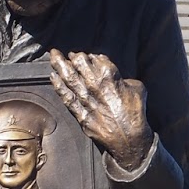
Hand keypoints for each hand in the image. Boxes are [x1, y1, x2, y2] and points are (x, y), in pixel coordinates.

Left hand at [49, 50, 152, 169]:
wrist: (129, 136)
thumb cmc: (135, 111)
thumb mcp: (136, 87)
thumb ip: (122, 78)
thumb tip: (115, 76)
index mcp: (110, 75)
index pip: (94, 59)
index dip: (87, 56)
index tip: (82, 54)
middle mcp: (95, 85)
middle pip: (78, 65)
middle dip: (69, 57)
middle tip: (59, 51)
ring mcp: (85, 100)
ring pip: (69, 78)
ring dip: (59, 65)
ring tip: (53, 56)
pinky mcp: (80, 113)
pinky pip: (66, 97)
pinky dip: (58, 86)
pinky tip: (52, 77)